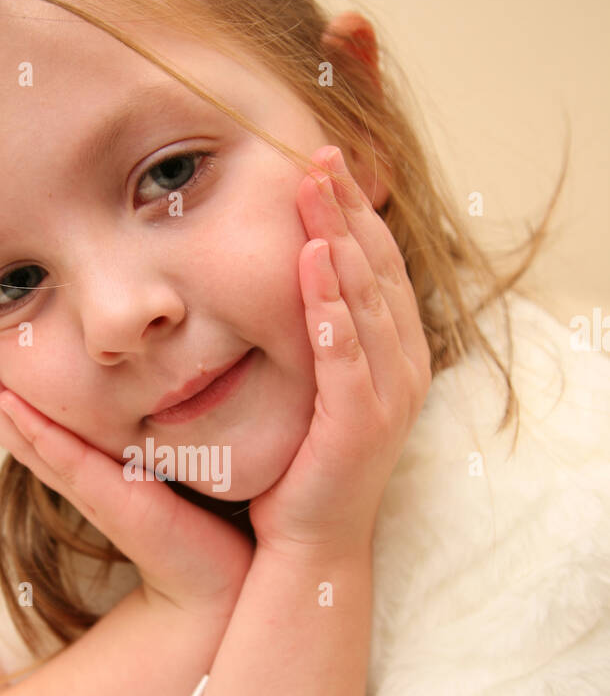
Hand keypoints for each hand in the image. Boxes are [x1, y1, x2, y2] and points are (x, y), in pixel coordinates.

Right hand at [0, 329, 253, 617]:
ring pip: (23, 435)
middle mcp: (75, 475)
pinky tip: (12, 400)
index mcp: (84, 465)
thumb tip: (160, 378)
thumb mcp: (164, 464)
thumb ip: (150, 433)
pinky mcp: (115, 503)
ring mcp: (89, 490)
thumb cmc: (196, 526)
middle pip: (9, 422)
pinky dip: (37, 431)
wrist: (214, 584)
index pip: (27, 417)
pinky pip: (67, 461)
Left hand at [249, 145, 432, 557]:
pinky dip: (331, 305)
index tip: (319, 161)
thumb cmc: (303, 463)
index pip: (377, 264)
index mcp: (395, 351)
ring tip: (312, 188)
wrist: (309, 541)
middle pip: (377, 268)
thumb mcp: (314, 384)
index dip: (352, 211)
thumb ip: (315, 331)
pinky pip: (346, 353)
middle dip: (347, 208)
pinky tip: (312, 263)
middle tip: (317, 154)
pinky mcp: (361, 422)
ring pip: (366, 299)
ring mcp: (388, 394)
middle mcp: (403, 365)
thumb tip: (291, 271)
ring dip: (340, 239)